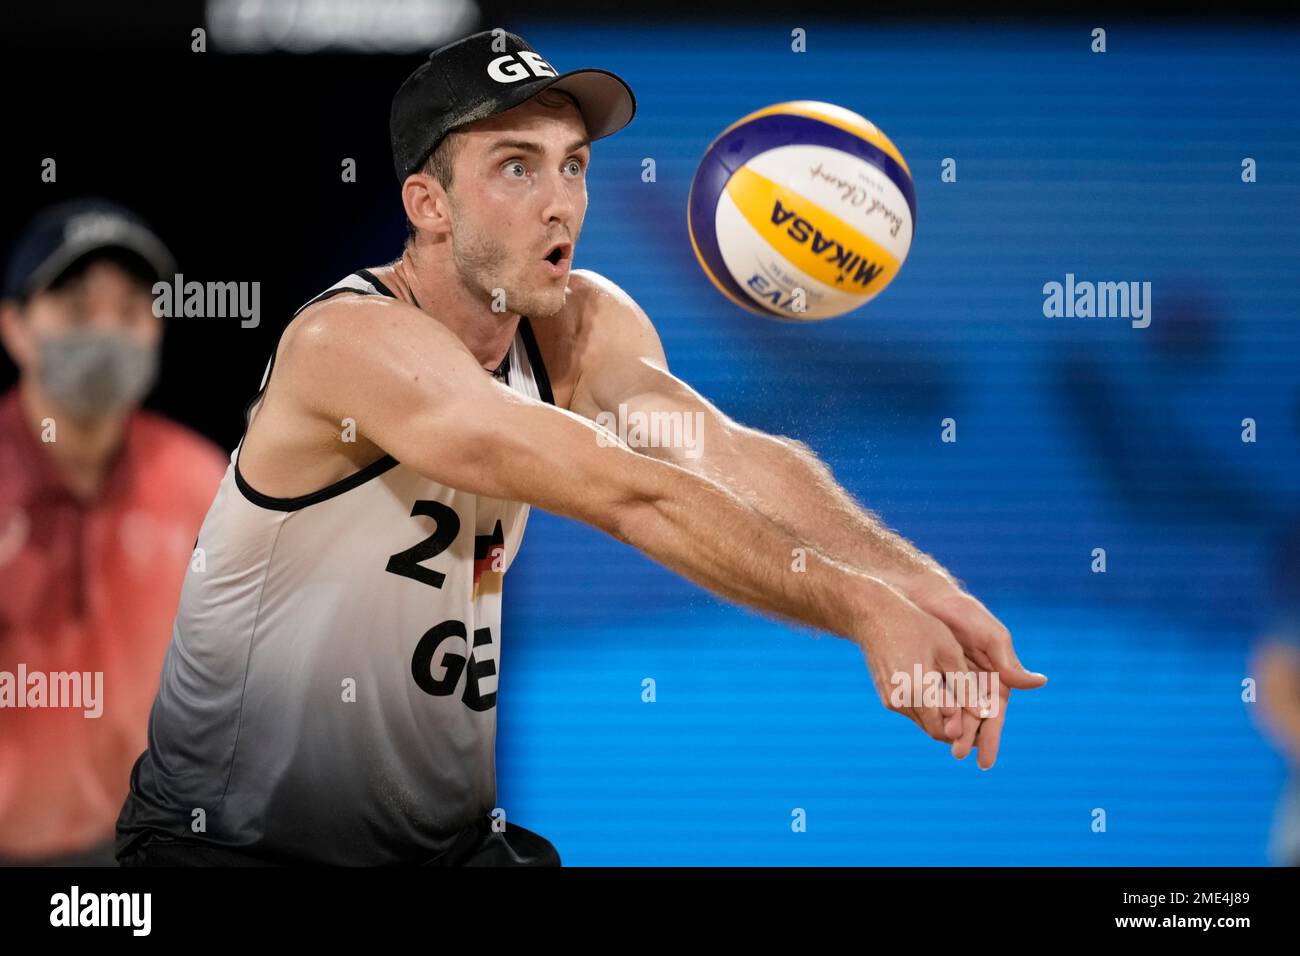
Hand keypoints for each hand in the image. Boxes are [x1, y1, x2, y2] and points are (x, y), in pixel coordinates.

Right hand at [853, 577, 990, 754]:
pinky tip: (937, 685)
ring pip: (922, 720)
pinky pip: (911, 709)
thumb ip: (964, 685)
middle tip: (973, 710)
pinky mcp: (886, 694)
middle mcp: (900, 702)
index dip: (965, 730)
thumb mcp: (948, 652)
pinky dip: (927, 705)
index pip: (945, 731)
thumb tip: (982, 713)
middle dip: (954, 725)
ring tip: (957, 694)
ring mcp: (890, 700)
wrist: (874, 616)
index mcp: (918, 692)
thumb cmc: (915, 627)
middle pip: (934, 729)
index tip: (979, 718)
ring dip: (940, 715)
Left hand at [890, 570, 1047, 768]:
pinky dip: (930, 714)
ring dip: (948, 730)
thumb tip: (1041, 683)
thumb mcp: (991, 637)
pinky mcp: (926, 679)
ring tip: (944, 744)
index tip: (985, 761)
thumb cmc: (965, 614)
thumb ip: (1009, 663)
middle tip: (958, 754)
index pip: (993, 717)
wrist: (928, 599)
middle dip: (967, 738)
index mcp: (993, 680)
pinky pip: (931, 702)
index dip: (990, 738)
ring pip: (951, 714)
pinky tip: (925, 725)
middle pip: (972, 721)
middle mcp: (972, 687)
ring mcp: (948, 684)